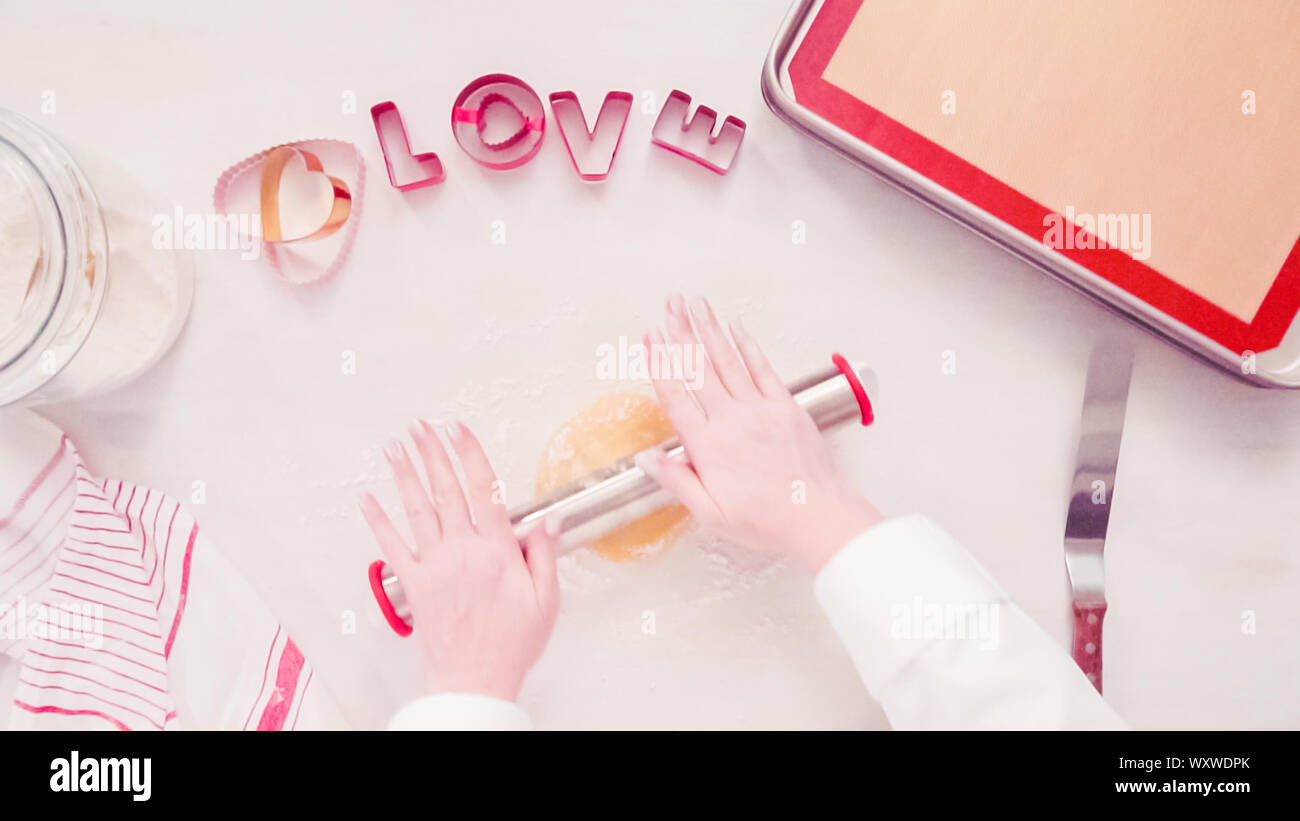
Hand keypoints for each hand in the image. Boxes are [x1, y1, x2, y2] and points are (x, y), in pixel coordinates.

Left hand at [360, 420, 559, 700]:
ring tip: (396, 447)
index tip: (459, 429)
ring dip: (406, 475)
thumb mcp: (546, 598)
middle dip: (433, 453)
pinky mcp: (415, 584)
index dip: (470, 455)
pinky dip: (378, 521)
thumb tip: (547, 518)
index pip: (484, 491)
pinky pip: (392, 546)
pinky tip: (367, 499)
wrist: (475, 679)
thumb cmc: (512, 643)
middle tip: (422, 426)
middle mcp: (462, 552)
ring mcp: (435, 566)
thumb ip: (543, 554)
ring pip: (417, 510)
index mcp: (497, 552)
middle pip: (446, 491)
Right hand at [636, 294, 881, 572]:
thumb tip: (645, 459)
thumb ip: (676, 480)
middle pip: (698, 368)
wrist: (816, 517)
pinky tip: (735, 327)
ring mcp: (759, 409)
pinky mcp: (785, 407)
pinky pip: (762, 368)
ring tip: (696, 303)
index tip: (649, 338)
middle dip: (681, 332)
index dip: (659, 363)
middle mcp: (731, 419)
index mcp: (707, 445)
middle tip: (669, 304)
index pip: (675, 395)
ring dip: (709, 329)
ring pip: (727, 360)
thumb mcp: (710, 513)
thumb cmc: (766, 520)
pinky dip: (747, 345)